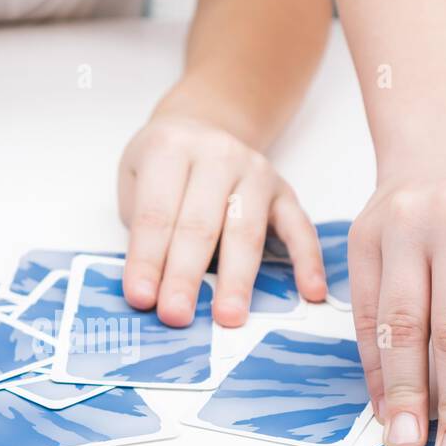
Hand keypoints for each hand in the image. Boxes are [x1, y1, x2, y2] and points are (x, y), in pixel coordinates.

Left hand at [117, 114, 325, 327]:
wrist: (202, 127)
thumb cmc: (163, 169)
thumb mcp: (135, 183)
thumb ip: (142, 229)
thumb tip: (150, 290)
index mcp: (170, 150)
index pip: (156, 215)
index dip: (147, 260)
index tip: (141, 299)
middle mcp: (217, 155)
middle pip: (199, 225)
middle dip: (185, 276)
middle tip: (177, 316)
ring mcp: (255, 172)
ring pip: (245, 232)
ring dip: (237, 280)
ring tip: (228, 317)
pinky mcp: (284, 192)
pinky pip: (300, 227)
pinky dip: (307, 260)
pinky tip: (310, 291)